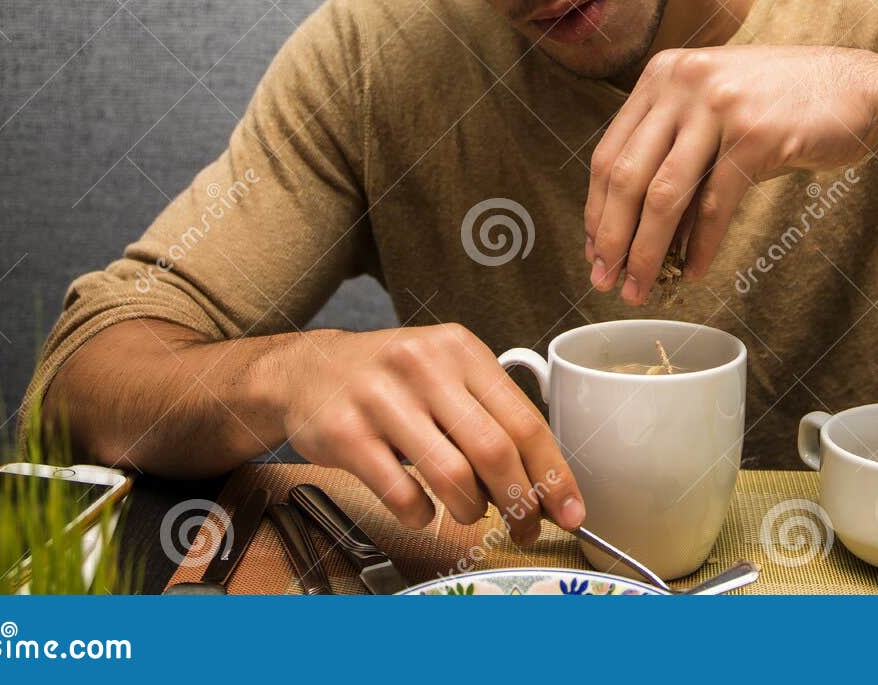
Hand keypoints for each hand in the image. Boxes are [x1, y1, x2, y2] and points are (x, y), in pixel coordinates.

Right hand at [278, 323, 583, 543]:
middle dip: (520, 503)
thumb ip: (490, 414)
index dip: (554, 473)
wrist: (308, 368)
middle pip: (494, 451)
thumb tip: (543, 479)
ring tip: (468, 511)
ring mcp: (381, 399)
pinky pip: (401, 493)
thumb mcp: (445, 370)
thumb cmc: (389, 377)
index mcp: (460, 350)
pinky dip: (421, 515)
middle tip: (525, 527)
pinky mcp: (346, 433)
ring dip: (470, 510)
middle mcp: (424, 367)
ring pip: (452, 477)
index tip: (570, 509)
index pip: (525, 420)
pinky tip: (422, 509)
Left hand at [584, 46, 877, 301]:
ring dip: (647, 252)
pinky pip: (715, 204)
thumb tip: (631, 225)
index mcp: (662, 74)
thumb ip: (673, 150)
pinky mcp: (756, 135)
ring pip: (665, 195)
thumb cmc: (782, 105)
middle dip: (611, 238)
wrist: (857, 89)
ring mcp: (719, 106)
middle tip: (606, 280)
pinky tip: (693, 272)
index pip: (608, 151)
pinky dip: (701, 245)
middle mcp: (683, 83)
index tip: (593, 250)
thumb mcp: (714, 109)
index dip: (595, 209)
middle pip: (626, 175)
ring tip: (641, 287)